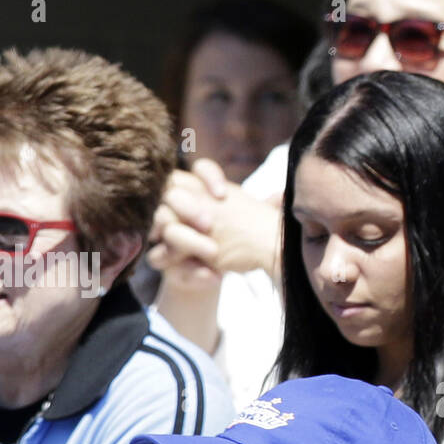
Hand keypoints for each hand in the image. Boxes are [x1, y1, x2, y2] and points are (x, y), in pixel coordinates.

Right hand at [147, 159, 281, 277]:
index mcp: (203, 189)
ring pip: (162, 224)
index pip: (200, 168)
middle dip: (188, 206)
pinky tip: (211, 275)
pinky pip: (159, 258)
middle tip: (208, 224)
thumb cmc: (235, 239)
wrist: (216, 270)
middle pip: (170, 192)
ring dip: (188, 239)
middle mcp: (179, 206)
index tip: (222, 194)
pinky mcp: (163, 256)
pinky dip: (188, 269)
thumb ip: (264, 210)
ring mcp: (165, 230)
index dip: (207, 176)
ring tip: (213, 253)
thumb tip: (284, 196)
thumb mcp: (250, 223)